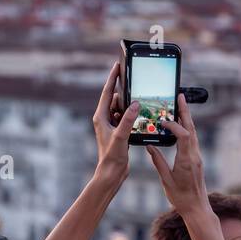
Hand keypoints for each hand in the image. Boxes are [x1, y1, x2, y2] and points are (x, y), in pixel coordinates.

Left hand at [92, 61, 138, 182]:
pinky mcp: (118, 131)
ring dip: (129, 105)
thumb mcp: (121, 136)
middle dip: (124, 92)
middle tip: (135, 84)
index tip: (117, 66)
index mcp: (100, 117)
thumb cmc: (112, 156)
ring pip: (121, 108)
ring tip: (139, 102)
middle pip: (115, 99)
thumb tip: (134, 104)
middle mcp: (104, 119)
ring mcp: (111, 125)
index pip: (107, 92)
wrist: (111, 172)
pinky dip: (132, 115)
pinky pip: (125, 117)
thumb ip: (128, 120)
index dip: (112, 78)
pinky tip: (140, 116)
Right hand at [146, 95, 207, 213]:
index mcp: (187, 160)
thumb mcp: (166, 179)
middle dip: (185, 112)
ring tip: (180, 106)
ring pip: (194, 133)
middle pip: (192, 129)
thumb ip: (157, 161)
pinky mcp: (196, 160)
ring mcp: (197, 157)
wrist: (197, 208)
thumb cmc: (181, 197)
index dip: (173, 125)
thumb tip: (150, 146)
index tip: (162, 122)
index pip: (183, 135)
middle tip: (180, 97)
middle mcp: (194, 156)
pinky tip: (181, 126)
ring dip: (187, 119)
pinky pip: (193, 140)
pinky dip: (187, 129)